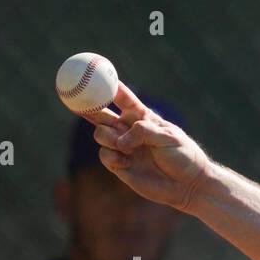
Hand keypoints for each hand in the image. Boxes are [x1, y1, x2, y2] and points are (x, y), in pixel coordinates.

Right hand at [82, 81, 211, 211]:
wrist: (188, 185)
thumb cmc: (183, 156)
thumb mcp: (169, 138)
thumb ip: (144, 132)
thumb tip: (121, 140)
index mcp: (141, 116)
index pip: (121, 96)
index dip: (107, 85)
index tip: (94, 73)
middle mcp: (128, 129)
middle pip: (100, 111)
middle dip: (86, 103)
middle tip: (72, 96)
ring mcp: (122, 146)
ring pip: (100, 133)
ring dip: (108, 138)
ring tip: (126, 148)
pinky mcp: (119, 165)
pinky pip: (104, 155)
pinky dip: (113, 157)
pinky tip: (127, 163)